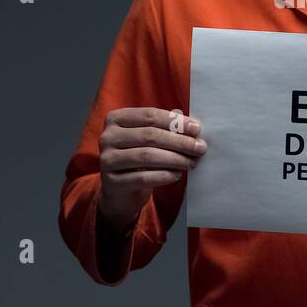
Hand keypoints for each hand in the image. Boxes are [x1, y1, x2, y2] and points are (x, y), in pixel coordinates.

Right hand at [98, 107, 206, 232]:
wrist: (119, 191)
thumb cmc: (138, 159)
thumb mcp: (148, 140)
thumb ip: (166, 128)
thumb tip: (192, 124)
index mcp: (116, 119)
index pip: (149, 115)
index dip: (175, 122)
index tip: (197, 129)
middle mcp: (107, 137)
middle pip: (149, 136)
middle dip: (179, 142)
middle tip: (200, 148)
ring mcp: (106, 159)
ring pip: (147, 156)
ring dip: (175, 159)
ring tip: (192, 162)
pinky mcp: (110, 182)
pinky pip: (142, 178)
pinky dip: (164, 176)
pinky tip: (177, 175)